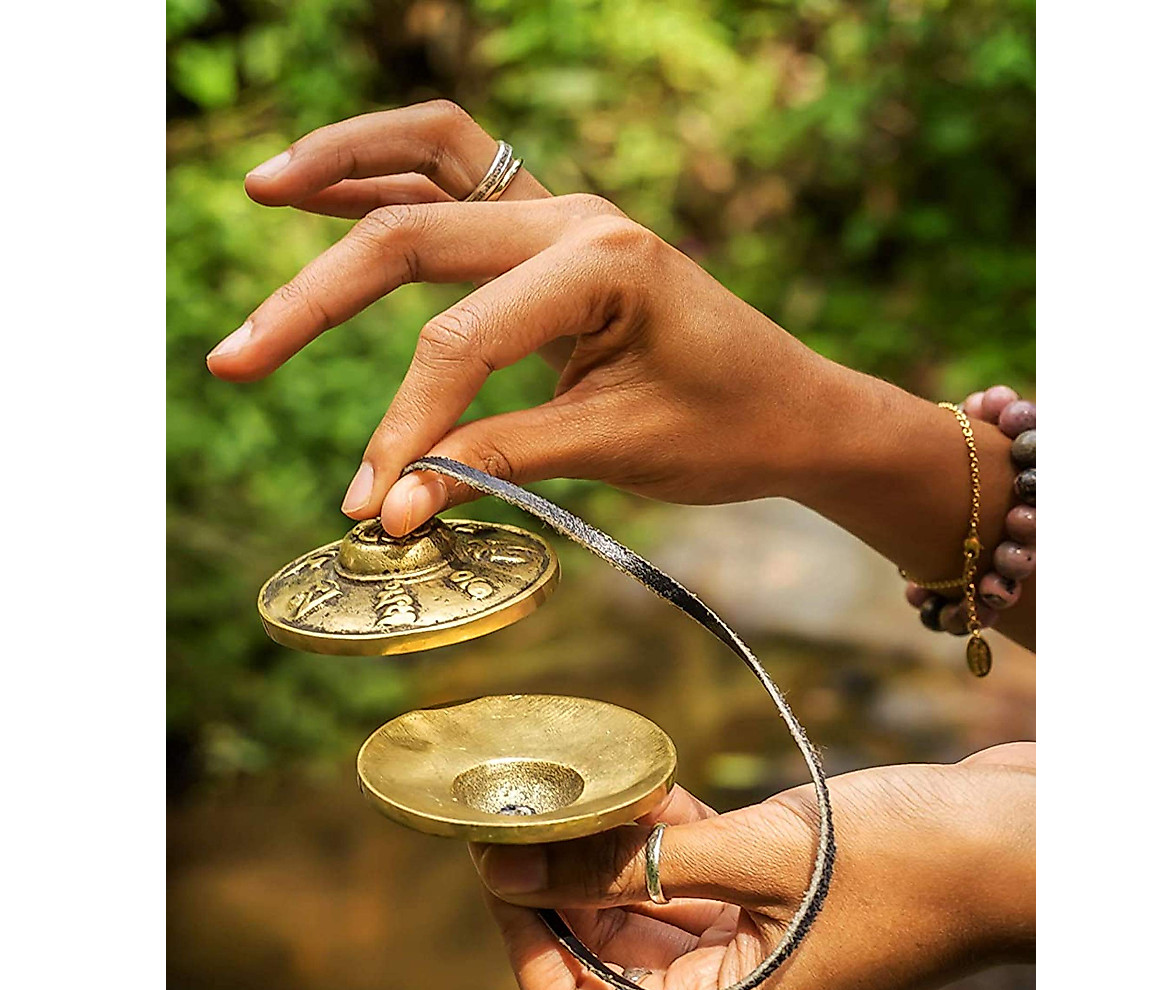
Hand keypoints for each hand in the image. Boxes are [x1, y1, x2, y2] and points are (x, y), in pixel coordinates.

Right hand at [204, 101, 879, 533]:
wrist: (799, 409)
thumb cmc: (731, 427)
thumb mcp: (616, 449)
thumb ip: (498, 464)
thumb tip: (395, 510)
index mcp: (602, 259)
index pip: (461, 341)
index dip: (406, 428)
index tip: (374, 503)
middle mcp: (575, 216)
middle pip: (413, 236)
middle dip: (316, 301)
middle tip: (232, 359)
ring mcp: (564, 214)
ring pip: (431, 162)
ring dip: (343, 167)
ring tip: (263, 190)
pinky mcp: (556, 237)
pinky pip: (459, 184)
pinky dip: (389, 178)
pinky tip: (330, 192)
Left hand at [469, 744, 1033, 989]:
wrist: (1023, 840)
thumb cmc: (913, 862)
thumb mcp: (760, 856)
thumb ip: (635, 864)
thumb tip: (515, 865)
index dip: (524, 933)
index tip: (498, 858)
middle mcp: (731, 988)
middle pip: (604, 947)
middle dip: (557, 880)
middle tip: (519, 804)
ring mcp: (756, 940)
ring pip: (646, 904)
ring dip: (608, 848)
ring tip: (569, 784)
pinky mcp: (778, 892)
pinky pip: (697, 872)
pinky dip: (664, 832)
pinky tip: (637, 783)